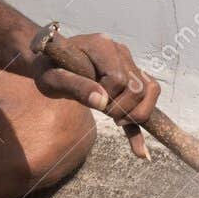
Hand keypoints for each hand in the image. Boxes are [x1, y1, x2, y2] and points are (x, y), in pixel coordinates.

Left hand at [31, 33, 161, 158]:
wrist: (50, 63)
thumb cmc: (48, 69)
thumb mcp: (53, 79)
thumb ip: (76, 87)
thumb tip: (102, 101)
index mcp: (101, 45)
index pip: (119, 79)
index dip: (108, 98)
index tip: (92, 103)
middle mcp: (119, 50)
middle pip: (138, 86)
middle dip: (124, 108)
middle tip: (106, 115)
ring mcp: (127, 61)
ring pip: (150, 90)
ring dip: (137, 113)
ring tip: (117, 121)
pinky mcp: (129, 75)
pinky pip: (147, 96)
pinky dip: (143, 122)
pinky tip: (139, 151)